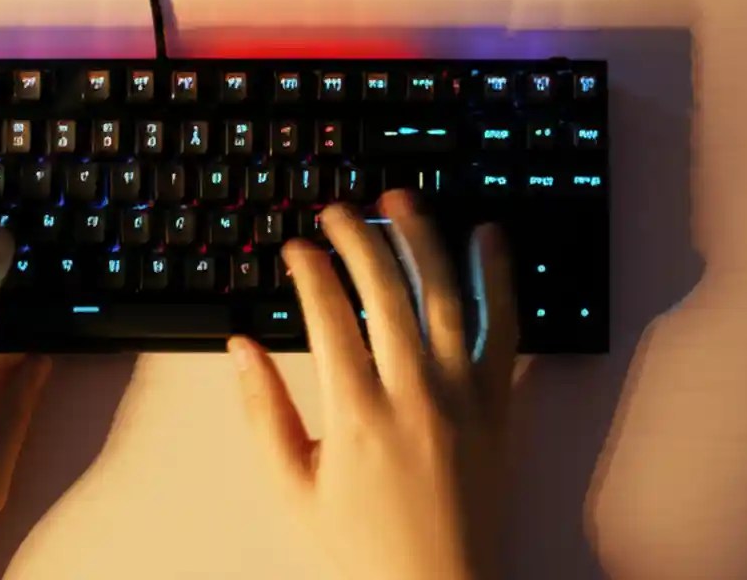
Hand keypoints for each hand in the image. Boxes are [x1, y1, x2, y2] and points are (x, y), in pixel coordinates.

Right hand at [229, 190, 517, 579]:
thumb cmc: (364, 551)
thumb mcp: (292, 488)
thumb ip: (263, 413)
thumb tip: (242, 350)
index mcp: (357, 414)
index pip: (329, 316)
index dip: (308, 272)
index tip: (296, 248)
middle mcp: (415, 394)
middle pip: (385, 291)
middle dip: (357, 239)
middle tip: (338, 211)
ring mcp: (464, 396)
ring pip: (445, 296)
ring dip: (422, 239)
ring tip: (400, 201)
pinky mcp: (498, 405)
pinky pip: (505, 327)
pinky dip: (500, 278)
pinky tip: (490, 239)